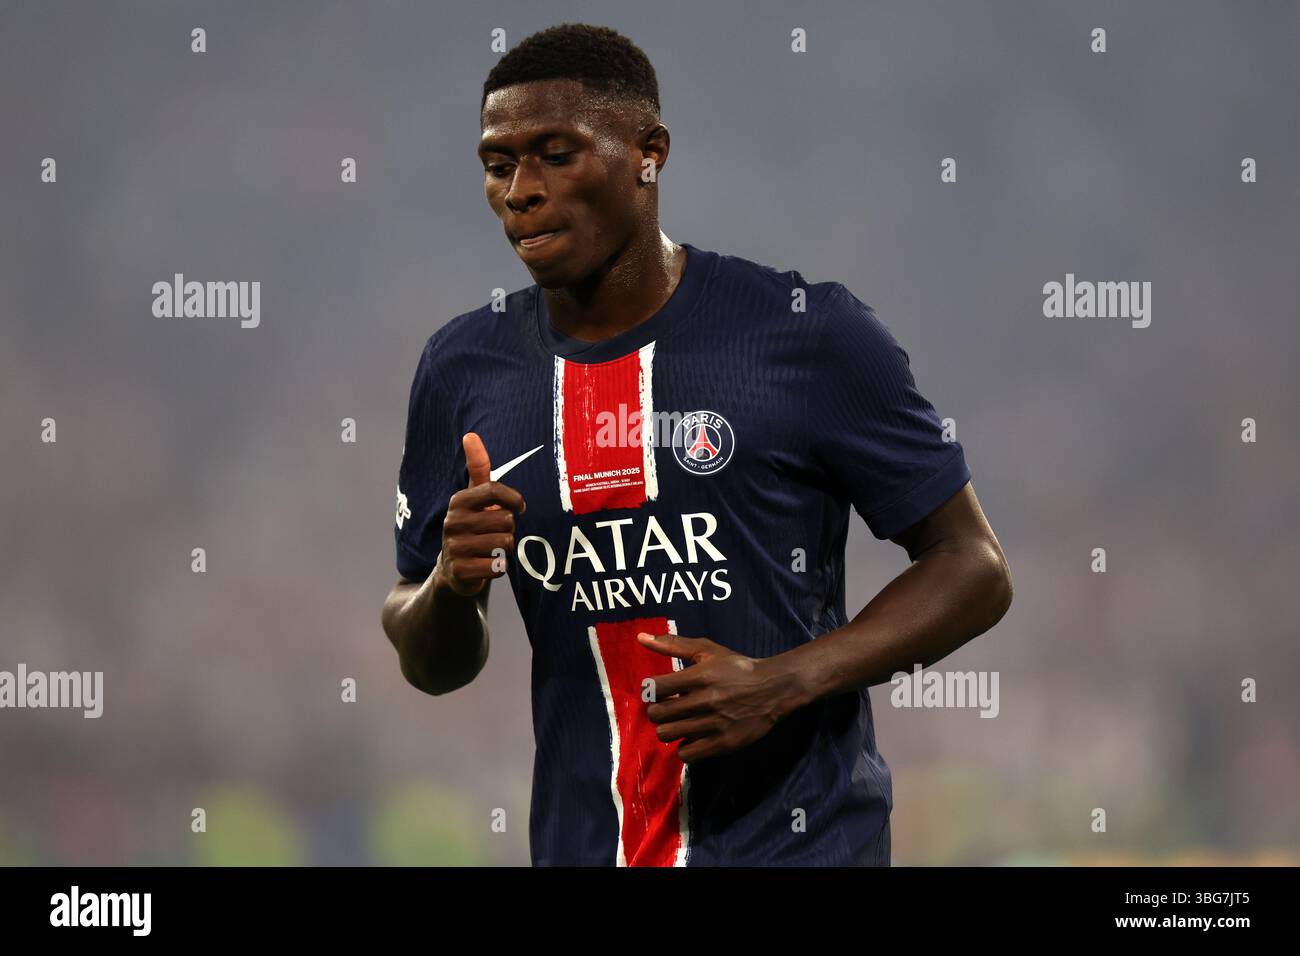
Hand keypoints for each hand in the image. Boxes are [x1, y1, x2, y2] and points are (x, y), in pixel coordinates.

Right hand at [434, 432, 526, 597]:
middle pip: (505, 519)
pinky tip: (487, 565)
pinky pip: (497, 566)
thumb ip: (478, 468)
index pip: (494, 490)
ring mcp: (454, 547)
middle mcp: (452, 521)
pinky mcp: (459, 570)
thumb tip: (470, 435)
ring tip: (491, 549)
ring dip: (504, 549)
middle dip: (508, 529)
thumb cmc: (473, 527)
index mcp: (458, 501)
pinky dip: (499, 567)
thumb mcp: (474, 498)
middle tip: (496, 534)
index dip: (513, 499)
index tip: (520, 507)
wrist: (453, 570)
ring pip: (504, 543)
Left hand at [637, 632, 806, 762]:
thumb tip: (640, 638)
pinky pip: (686, 754)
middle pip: (657, 714)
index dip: (650, 690)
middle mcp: (704, 701)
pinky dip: (684, 747)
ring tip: (679, 722)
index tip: (659, 691)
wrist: (773, 689)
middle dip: (657, 711)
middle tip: (667, 708)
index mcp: (699, 676)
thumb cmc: (736, 668)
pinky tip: (692, 736)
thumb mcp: (707, 650)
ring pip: (667, 734)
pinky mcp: (723, 744)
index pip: (654, 688)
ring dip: (668, 729)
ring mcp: (714, 724)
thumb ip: (673, 644)